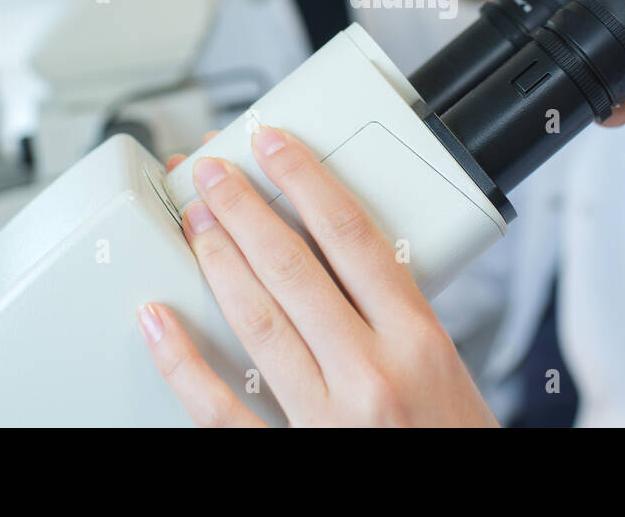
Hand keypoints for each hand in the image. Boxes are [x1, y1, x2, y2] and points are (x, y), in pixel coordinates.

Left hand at [136, 125, 498, 426]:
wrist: (464, 511)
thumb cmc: (455, 440)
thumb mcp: (451, 366)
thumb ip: (401, 314)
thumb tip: (350, 260)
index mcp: (419, 341)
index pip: (352, 235)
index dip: (305, 180)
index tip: (275, 144)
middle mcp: (371, 374)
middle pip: (293, 268)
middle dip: (244, 209)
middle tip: (212, 172)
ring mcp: (326, 417)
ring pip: (257, 321)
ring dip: (218, 263)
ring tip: (194, 222)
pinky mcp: (290, 456)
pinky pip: (222, 408)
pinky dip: (184, 362)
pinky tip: (161, 321)